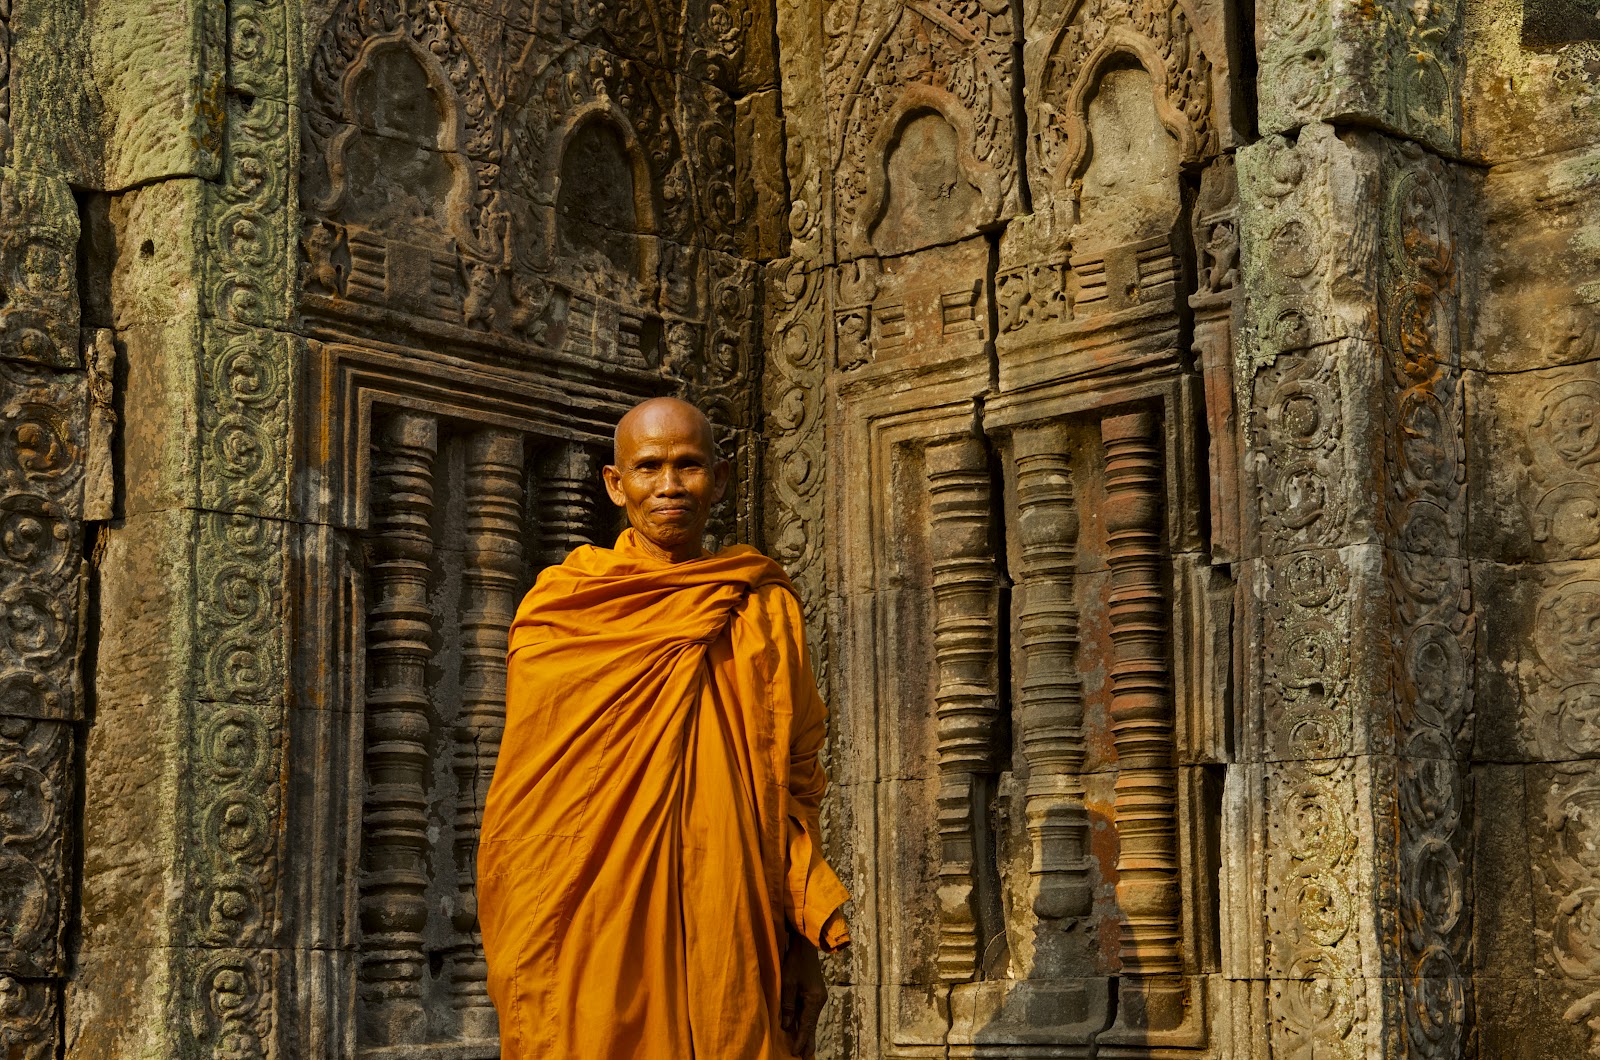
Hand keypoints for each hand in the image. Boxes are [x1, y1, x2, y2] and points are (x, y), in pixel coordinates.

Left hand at [779, 934, 825, 1057]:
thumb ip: (787, 1005)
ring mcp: (818, 997)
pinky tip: (805, 1031)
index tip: (796, 1054)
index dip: (801, 1040)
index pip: (807, 1025)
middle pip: (812, 1026)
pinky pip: (810, 1013)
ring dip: (807, 1035)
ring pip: (811, 1020)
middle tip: (805, 1059)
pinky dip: (807, 1024)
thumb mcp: (787, 983)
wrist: (805, 945)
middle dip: (808, 1043)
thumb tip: (787, 1026)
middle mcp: (819, 1001)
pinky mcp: (814, 993)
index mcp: (814, 1000)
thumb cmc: (795, 962)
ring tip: (806, 1051)